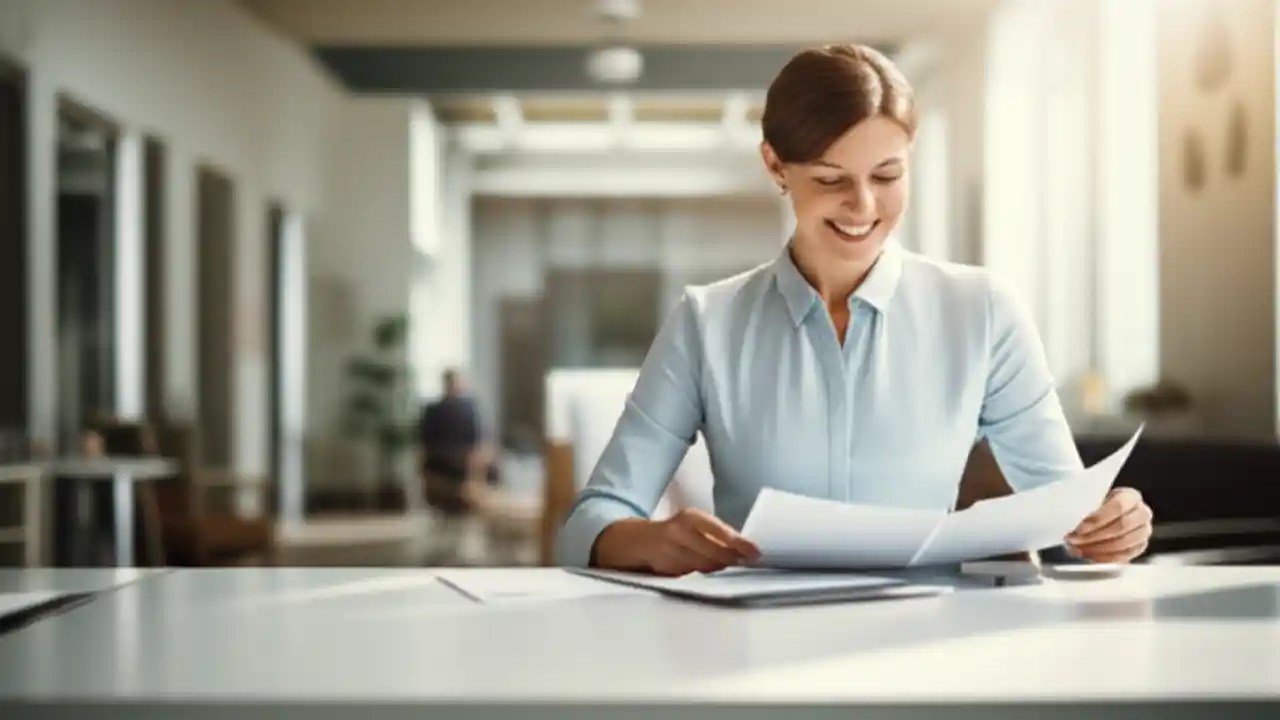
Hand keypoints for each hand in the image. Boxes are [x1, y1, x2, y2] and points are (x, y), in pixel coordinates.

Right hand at [594, 509, 760, 575]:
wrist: (636, 541)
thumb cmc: (674, 532)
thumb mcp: (692, 524)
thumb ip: (714, 535)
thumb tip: (744, 549)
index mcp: (689, 518)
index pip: (719, 531)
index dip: (739, 543)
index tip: (755, 552)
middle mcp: (679, 533)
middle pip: (713, 552)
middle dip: (732, 559)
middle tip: (750, 563)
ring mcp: (671, 553)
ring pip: (704, 566)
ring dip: (720, 569)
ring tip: (735, 568)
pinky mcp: (666, 569)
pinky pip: (692, 574)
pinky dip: (705, 575)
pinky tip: (714, 575)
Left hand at [1064, 488, 1152, 562]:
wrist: (1107, 514)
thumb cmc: (1098, 505)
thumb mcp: (1093, 499)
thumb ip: (1086, 506)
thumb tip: (1070, 518)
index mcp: (1131, 496)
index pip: (1118, 506)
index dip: (1098, 519)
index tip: (1079, 528)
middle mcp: (1142, 513)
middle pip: (1121, 526)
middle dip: (1094, 536)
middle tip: (1074, 540)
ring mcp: (1144, 531)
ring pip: (1123, 543)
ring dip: (1097, 548)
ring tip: (1078, 549)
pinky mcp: (1140, 547)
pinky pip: (1124, 556)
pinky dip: (1104, 558)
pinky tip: (1090, 555)